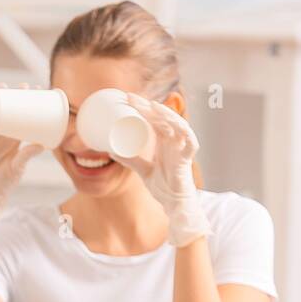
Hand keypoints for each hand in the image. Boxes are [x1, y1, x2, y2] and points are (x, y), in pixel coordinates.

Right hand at [0, 92, 43, 229]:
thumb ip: (27, 155)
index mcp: (12, 136)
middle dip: (14, 94)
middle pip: (7, 107)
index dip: (28, 102)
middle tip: (24, 86)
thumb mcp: (18, 166)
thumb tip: (43, 145)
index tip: (38, 91)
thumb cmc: (4, 180)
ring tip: (3, 86)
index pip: (22, 114)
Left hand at [117, 94, 211, 247]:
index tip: (127, 99)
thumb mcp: (142, 169)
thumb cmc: (162, 185)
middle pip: (163, 117)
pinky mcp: (188, 157)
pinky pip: (190, 141)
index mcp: (164, 140)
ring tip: (150, 106)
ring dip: (164, 113)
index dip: (142, 107)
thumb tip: (110, 151)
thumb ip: (130, 159)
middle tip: (131, 98)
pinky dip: (184, 131)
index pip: (154, 118)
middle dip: (148, 106)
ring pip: (177, 124)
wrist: (174, 203)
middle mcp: (174, 140)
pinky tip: (174, 124)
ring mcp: (182, 147)